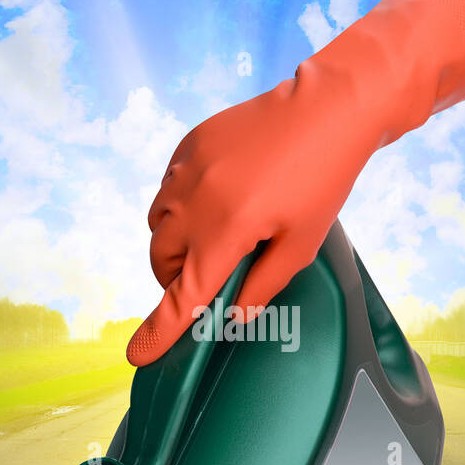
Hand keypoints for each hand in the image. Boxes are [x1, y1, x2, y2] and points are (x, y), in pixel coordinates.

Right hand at [125, 68, 377, 366]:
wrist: (327, 108)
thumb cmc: (322, 179)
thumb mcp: (302, 244)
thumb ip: (263, 285)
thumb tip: (234, 316)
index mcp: (228, 231)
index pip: (184, 295)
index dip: (159, 330)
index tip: (137, 355)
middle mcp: (197, 200)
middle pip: (161, 258)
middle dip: (176, 276)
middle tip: (212, 275)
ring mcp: (188, 168)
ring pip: (159, 222)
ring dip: (176, 240)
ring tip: (217, 233)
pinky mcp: (190, 143)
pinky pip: (169, 186)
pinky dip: (183, 203)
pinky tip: (221, 195)